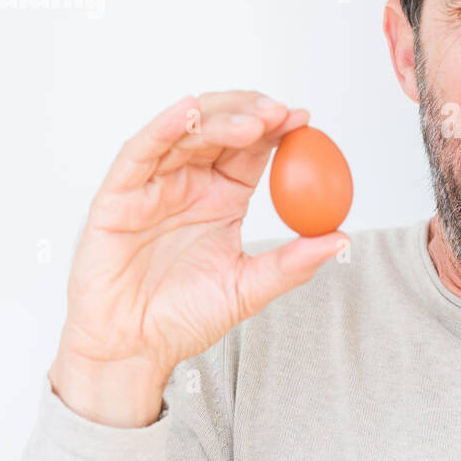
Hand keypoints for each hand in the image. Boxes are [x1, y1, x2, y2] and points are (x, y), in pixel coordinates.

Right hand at [48, 92, 347, 426]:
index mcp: (224, 197)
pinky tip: (188, 111)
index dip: (279, 129)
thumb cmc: (184, 318)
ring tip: (252, 121)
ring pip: (186, 133)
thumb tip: (341, 240)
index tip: (305, 120)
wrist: (133, 349)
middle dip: (252, 113)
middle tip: (281, 114)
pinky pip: (140, 153)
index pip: (254, 149)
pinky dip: (163, 127)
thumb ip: (292, 263)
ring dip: (220, 119)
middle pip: (222, 129)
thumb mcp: (248, 288)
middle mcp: (190, 182)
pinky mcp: (118, 195)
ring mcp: (154, 185)